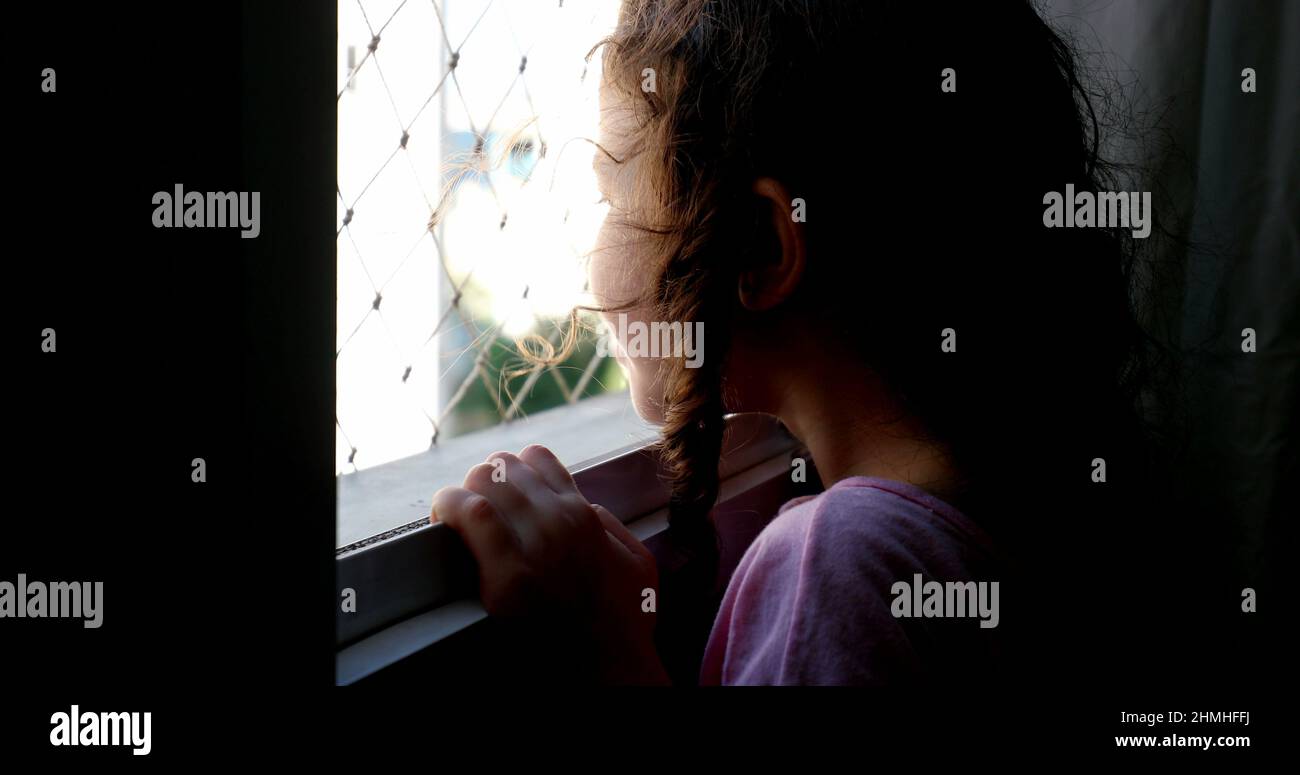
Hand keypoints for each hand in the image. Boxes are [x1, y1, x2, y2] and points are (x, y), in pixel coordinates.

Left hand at [431, 445, 665, 680]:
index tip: (502, 494)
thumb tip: (581, 505)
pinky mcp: (507, 578)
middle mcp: (558, 522)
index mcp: (583, 515)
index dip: (513, 471)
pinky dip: (450, 509)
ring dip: (463, 493)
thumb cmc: (626, 620)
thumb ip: (608, 525)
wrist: (614, 667)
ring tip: (455, 517)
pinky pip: (472, 515)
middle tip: (475, 510)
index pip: (536, 459)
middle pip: (502, 467)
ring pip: (482, 480)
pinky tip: (444, 523)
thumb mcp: (636, 560)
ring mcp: (533, 547)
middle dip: (482, 482)